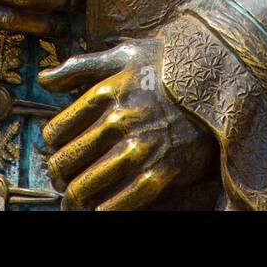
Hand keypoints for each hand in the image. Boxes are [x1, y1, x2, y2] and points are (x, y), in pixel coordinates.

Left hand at [39, 38, 214, 209]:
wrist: (221, 81)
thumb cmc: (168, 66)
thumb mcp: (125, 54)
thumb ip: (81, 65)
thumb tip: (44, 79)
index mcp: (106, 92)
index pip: (57, 130)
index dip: (52, 146)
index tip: (58, 150)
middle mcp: (119, 121)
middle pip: (66, 163)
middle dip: (58, 177)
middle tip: (61, 181)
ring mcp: (139, 149)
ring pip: (85, 188)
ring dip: (74, 200)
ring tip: (74, 201)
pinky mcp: (160, 174)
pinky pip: (116, 205)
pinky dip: (101, 212)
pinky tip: (97, 211)